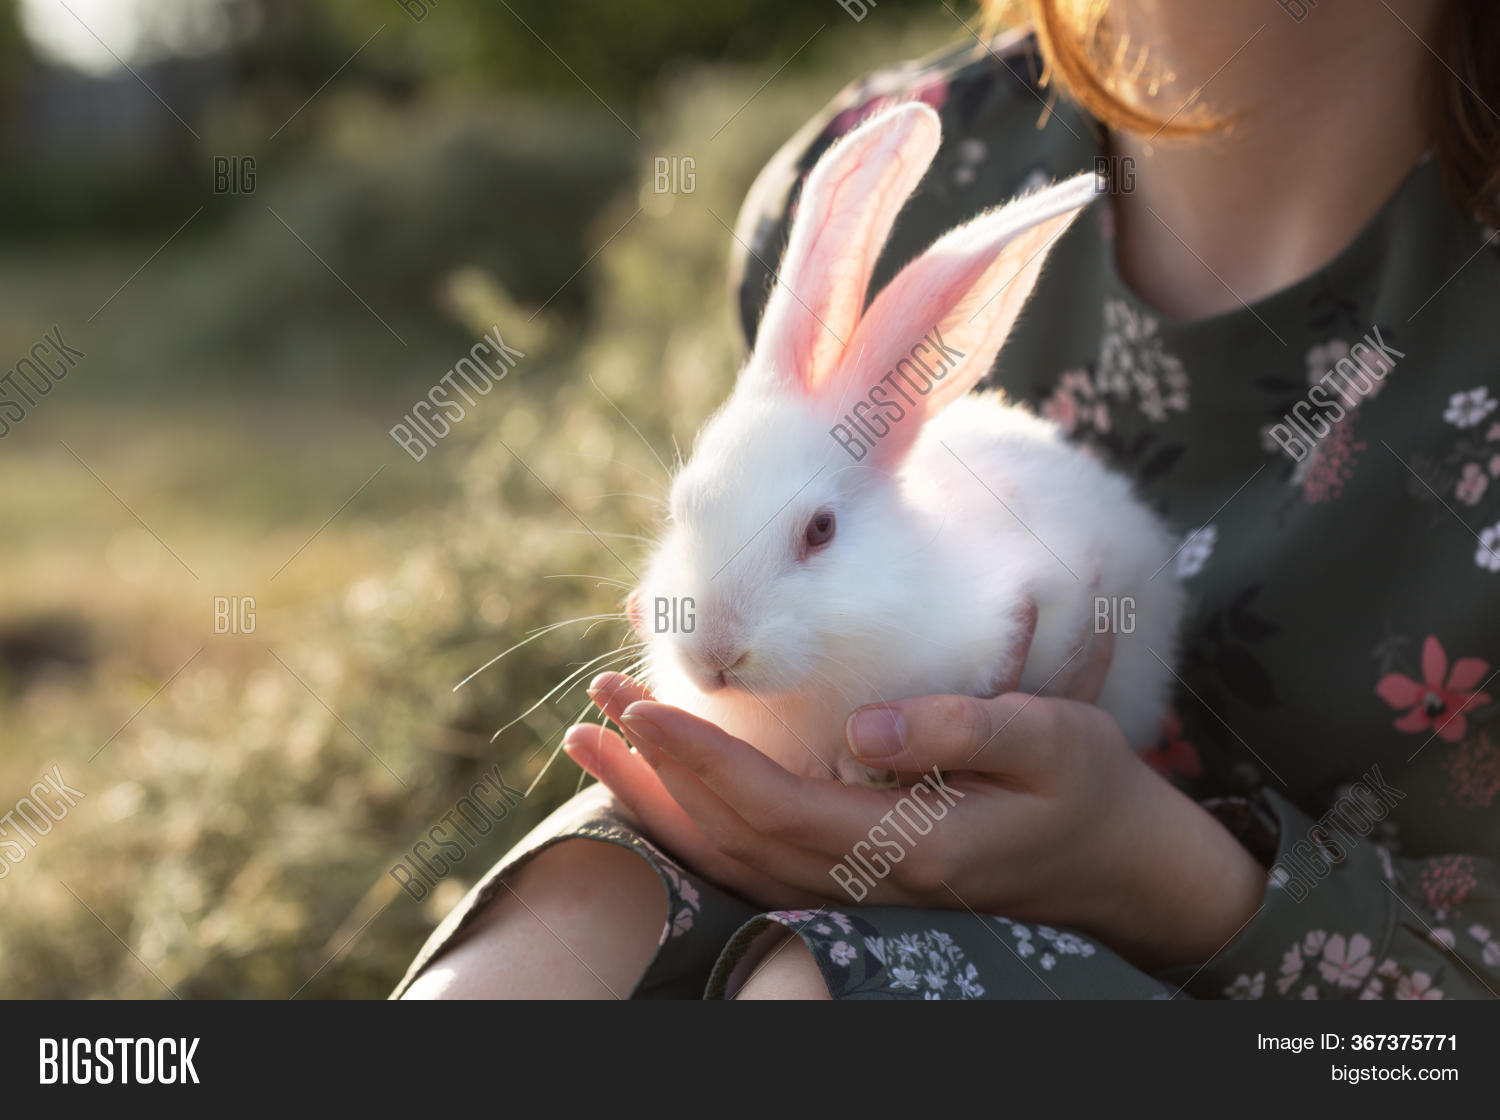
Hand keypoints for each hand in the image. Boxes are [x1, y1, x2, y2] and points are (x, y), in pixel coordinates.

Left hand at [564, 625, 1265, 969]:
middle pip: (735, 840)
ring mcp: (864, 894)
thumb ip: (957, 727)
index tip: (644, 707)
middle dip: (657, 775)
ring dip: (661, 804)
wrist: (1123, 868)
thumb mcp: (1046, 736)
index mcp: (914, 845)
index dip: (704, 762)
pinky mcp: (861, 883)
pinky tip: (661, 790)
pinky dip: (698, 830)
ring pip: (735, 862)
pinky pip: (758, 867)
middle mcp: (875, 883)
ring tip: (598, 743)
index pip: (779, 807)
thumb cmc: (1088, 785)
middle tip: (596, 708)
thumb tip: (861, 727)